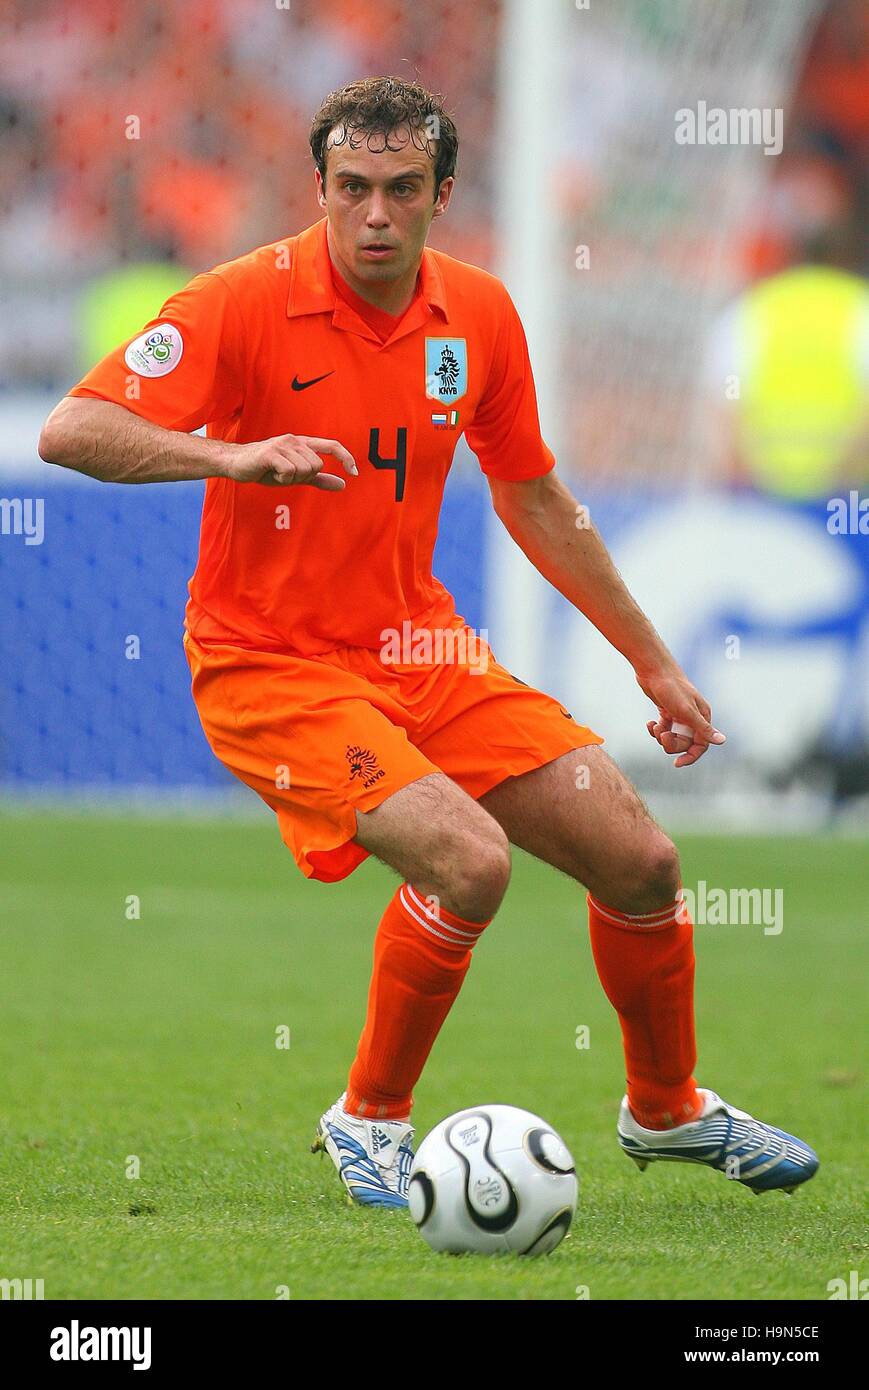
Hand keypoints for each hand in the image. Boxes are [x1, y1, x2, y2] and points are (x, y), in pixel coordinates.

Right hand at [221, 434, 356, 489]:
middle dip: (303, 477)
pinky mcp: (272, 452)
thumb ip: (319, 480)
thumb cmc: (267, 469)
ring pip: (304, 470)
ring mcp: (283, 444)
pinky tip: (271, 473)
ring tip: (277, 473)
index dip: (346, 457)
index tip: (355, 472)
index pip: (331, 446)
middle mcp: (295, 440)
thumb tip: (343, 485)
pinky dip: (282, 479)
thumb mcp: (296, 475)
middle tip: (285, 474)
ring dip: (291, 479)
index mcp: (302, 443)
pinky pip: (289, 472)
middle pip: (316, 466)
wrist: (237, 464)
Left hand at [637, 665, 725, 767]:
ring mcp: (679, 715)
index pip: (701, 745)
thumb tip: (722, 741)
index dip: (690, 756)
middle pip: (685, 743)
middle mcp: (692, 717)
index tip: (677, 763)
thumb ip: (703, 728)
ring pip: (672, 737)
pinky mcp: (667, 711)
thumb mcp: (686, 711)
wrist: (653, 669)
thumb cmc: (671, 687)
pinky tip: (650, 723)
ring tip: (654, 726)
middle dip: (672, 743)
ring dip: (662, 736)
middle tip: (662, 735)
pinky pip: (663, 729)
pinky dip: (655, 729)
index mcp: (702, 717)